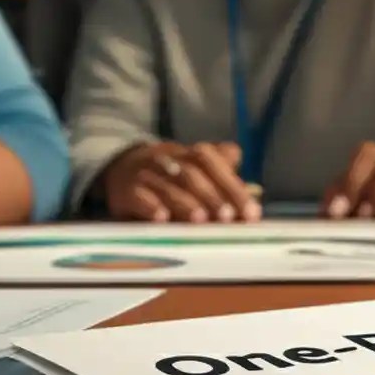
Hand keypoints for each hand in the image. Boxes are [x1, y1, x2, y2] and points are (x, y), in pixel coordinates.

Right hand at [101, 142, 260, 222]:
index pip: (214, 163)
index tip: (250, 212)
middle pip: (193, 173)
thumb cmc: (170, 175)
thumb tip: (253, 189)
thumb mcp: (197, 169)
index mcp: (189, 154)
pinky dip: (150, 206)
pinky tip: (162, 219)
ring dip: (185, 202)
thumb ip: (224, 176)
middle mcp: (169, 159)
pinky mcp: (126, 190)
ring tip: (201, 220)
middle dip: (212, 196)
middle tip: (227, 217)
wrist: (121, 166)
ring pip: (167, 184)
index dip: (233, 186)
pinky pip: (137, 196)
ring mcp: (146, 173)